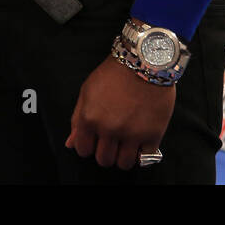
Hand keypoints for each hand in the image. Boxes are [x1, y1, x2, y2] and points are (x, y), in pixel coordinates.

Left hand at [66, 54, 174, 168]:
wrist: (144, 61)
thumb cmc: (115, 72)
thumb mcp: (88, 90)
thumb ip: (78, 119)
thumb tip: (71, 143)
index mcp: (90, 118)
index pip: (83, 150)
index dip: (88, 147)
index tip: (94, 142)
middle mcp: (110, 129)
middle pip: (103, 160)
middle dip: (105, 152)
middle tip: (111, 141)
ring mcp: (132, 134)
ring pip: (123, 164)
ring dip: (123, 156)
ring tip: (125, 143)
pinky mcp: (152, 134)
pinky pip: (144, 157)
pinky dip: (140, 153)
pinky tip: (139, 141)